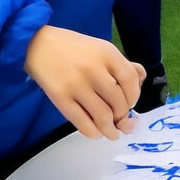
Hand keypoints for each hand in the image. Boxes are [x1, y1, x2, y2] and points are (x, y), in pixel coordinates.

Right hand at [24, 25, 145, 139]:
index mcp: (107, 53)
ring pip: (103, 116)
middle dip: (123, 116)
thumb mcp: (102, 48)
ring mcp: (76, 84)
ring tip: (113, 133)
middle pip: (118, 102)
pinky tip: (98, 132)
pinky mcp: (60, 98)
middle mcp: (93, 69)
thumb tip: (141, 80)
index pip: (130, 80)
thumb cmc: (74, 48)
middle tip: (122, 121)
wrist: (37, 45)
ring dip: (111, 130)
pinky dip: (94, 132)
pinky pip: (82, 122)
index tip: (131, 103)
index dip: (135, 96)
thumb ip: (122, 64)